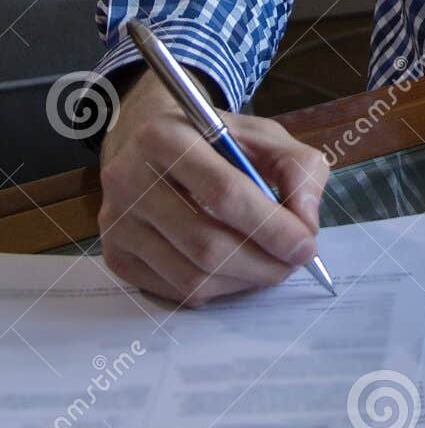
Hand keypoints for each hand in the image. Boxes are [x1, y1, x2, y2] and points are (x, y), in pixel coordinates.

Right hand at [98, 68, 329, 307]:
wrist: (153, 142)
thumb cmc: (216, 139)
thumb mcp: (264, 135)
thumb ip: (298, 169)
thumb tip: (306, 225)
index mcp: (165, 136)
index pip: (224, 193)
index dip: (271, 226)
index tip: (307, 245)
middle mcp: (128, 179)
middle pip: (206, 244)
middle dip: (262, 262)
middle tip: (295, 261)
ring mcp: (116, 222)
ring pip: (191, 276)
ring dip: (244, 280)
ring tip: (272, 265)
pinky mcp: (115, 256)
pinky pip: (175, 292)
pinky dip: (218, 289)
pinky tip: (238, 269)